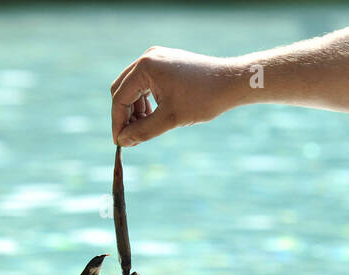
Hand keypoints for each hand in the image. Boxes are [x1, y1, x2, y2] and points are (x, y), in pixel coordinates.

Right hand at [111, 47, 246, 145]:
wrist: (231, 82)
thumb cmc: (203, 98)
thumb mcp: (170, 119)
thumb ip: (143, 131)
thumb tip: (122, 142)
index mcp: (146, 67)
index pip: (120, 98)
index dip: (118, 123)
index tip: (120, 143)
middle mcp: (148, 57)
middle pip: (122, 90)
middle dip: (124, 115)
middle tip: (129, 138)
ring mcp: (157, 58)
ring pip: (133, 88)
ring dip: (134, 110)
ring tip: (143, 129)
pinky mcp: (166, 62)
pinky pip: (146, 83)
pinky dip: (145, 101)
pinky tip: (153, 116)